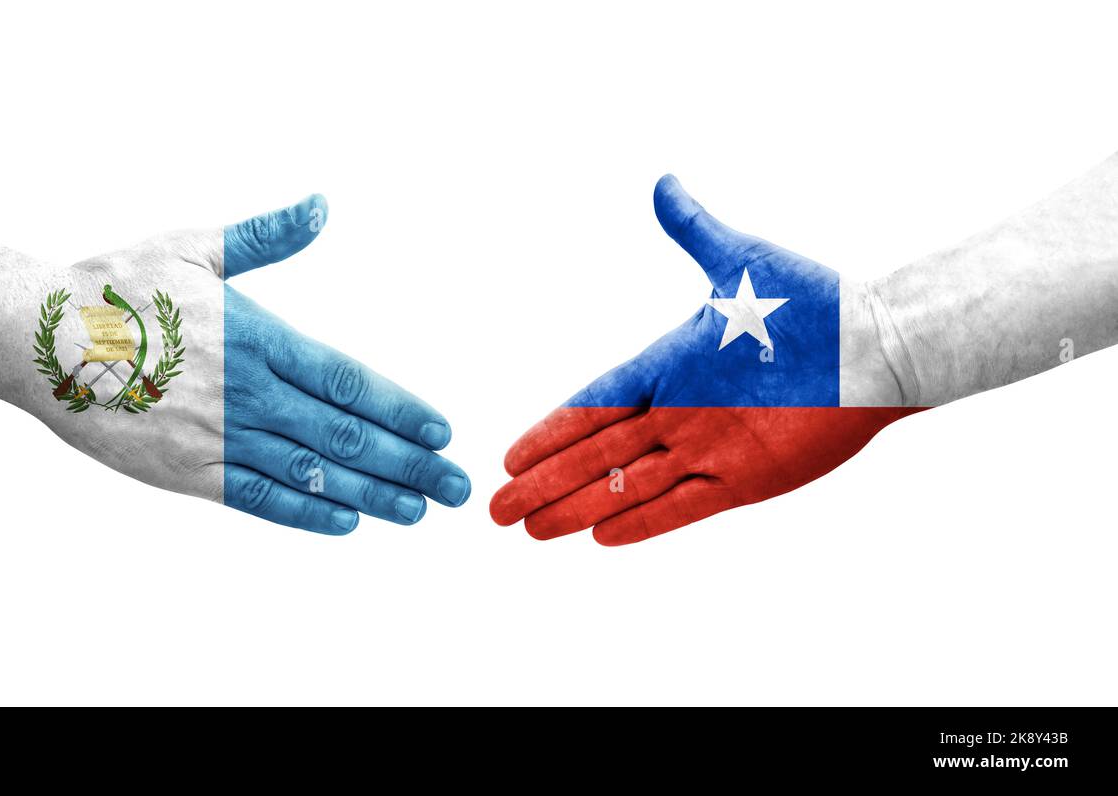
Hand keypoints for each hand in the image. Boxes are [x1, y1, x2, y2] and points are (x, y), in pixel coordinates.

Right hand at [0, 196, 469, 534]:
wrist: (33, 335)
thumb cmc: (115, 286)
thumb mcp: (195, 248)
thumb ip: (267, 237)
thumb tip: (322, 205)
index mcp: (258, 338)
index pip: (348, 381)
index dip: (401, 410)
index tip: (442, 432)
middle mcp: (247, 392)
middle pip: (344, 435)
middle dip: (408, 464)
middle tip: (455, 488)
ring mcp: (217, 436)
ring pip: (310, 473)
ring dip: (371, 494)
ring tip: (417, 511)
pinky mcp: (184, 471)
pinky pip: (257, 498)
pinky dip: (304, 513)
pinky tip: (345, 524)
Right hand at [490, 175, 917, 544]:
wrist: (877, 348)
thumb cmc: (813, 304)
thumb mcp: (740, 262)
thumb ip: (694, 230)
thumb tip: (663, 183)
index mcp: (668, 365)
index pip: (592, 406)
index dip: (549, 431)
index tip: (508, 454)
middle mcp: (679, 413)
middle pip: (595, 456)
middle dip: (543, 482)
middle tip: (494, 509)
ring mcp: (709, 450)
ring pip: (626, 486)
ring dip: (577, 508)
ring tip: (530, 530)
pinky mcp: (744, 481)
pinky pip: (681, 508)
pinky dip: (641, 523)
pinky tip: (600, 537)